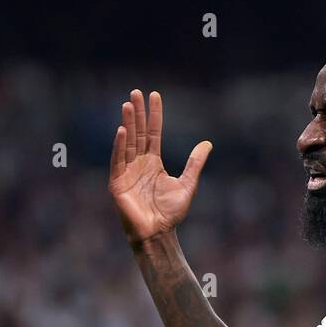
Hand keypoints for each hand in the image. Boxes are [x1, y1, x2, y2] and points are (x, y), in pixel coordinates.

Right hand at [109, 89, 212, 245]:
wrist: (158, 234)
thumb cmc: (170, 213)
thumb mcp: (187, 184)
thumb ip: (195, 164)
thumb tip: (208, 143)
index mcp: (153, 163)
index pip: (153, 133)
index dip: (154, 115)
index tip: (155, 95)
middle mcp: (139, 164)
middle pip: (138, 133)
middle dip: (138, 113)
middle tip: (136, 92)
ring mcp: (127, 172)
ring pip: (127, 142)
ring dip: (128, 123)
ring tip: (128, 104)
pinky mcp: (117, 183)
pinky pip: (118, 160)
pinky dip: (119, 146)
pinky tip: (122, 130)